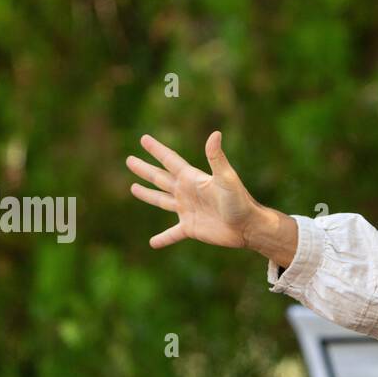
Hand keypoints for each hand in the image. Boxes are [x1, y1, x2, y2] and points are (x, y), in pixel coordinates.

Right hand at [126, 131, 261, 249]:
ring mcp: (188, 210)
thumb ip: (216, 158)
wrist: (248, 226)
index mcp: (193, 179)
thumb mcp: (226, 177)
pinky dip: (162, 238)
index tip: (144, 139)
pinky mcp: (190, 228)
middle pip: (160, 178)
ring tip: (133, 188)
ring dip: (147, 195)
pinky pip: (172, 234)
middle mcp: (187, 192)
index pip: (170, 160)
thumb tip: (215, 133)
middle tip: (129, 160)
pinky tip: (152, 242)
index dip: (157, 149)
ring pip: (161, 201)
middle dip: (145, 169)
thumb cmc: (239, 201)